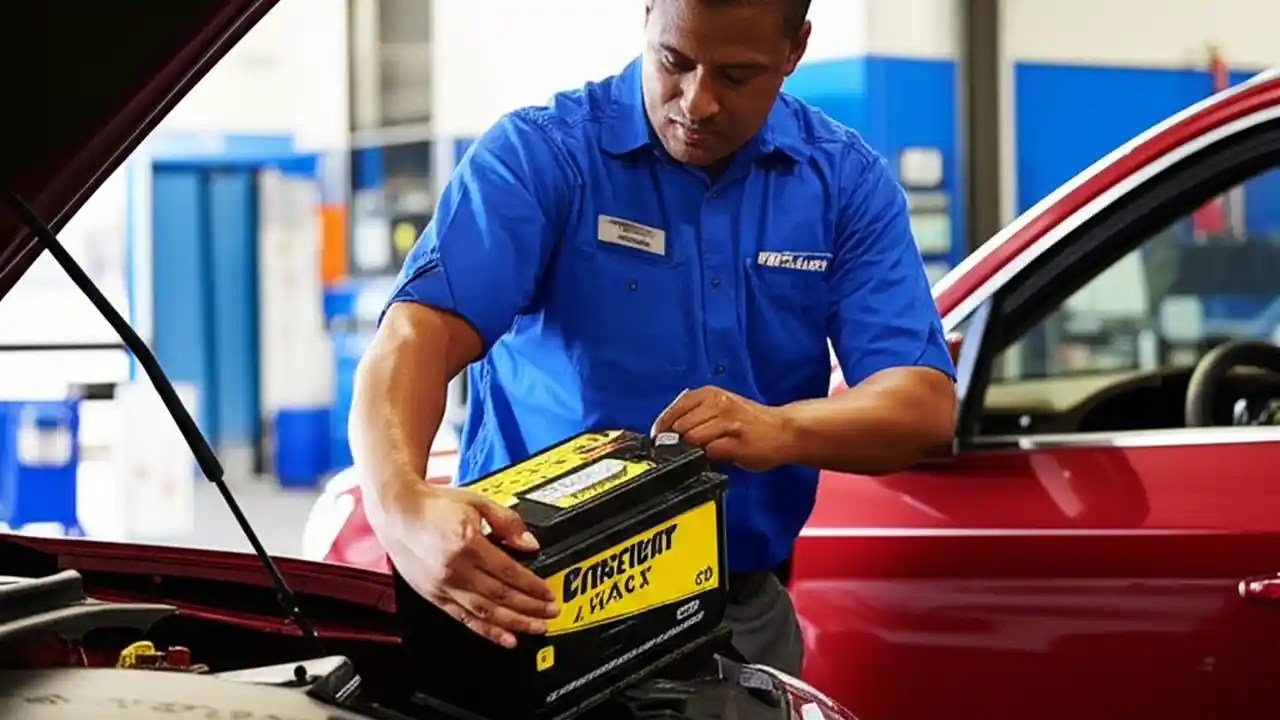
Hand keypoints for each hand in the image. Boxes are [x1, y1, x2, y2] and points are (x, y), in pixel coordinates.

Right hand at [365, 480, 559, 648]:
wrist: (398, 512)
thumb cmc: (433, 505)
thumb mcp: (477, 502)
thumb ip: (507, 521)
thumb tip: (529, 543)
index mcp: (467, 542)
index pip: (509, 572)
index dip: (533, 586)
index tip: (548, 593)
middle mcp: (455, 567)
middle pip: (500, 596)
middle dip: (530, 608)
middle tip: (550, 613)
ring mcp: (443, 585)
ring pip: (485, 612)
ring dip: (514, 623)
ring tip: (535, 628)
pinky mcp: (434, 595)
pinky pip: (464, 618)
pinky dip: (487, 630)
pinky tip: (504, 637)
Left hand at [651, 386, 795, 470]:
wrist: (785, 431)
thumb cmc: (750, 421)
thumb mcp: (722, 405)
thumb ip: (696, 412)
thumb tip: (667, 429)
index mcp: (711, 394)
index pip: (676, 408)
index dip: (663, 426)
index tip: (658, 438)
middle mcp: (720, 404)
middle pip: (681, 425)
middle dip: (677, 440)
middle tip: (681, 449)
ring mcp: (730, 423)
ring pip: (694, 438)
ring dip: (692, 450)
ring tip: (701, 452)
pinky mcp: (739, 443)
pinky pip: (711, 452)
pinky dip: (707, 458)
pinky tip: (715, 457)